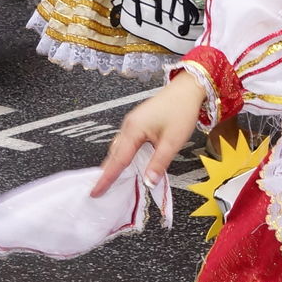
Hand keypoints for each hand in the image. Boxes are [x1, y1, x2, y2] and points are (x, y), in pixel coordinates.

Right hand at [93, 77, 204, 194]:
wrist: (187, 89)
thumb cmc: (181, 110)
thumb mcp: (173, 141)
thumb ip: (159, 163)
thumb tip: (148, 182)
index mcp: (134, 130)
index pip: (117, 161)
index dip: (106, 178)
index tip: (95, 192)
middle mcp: (128, 126)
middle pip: (114, 155)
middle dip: (105, 173)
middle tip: (98, 191)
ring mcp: (131, 123)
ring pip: (118, 148)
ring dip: (114, 165)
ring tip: (110, 182)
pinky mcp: (137, 122)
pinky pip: (125, 143)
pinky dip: (122, 156)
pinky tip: (127, 164)